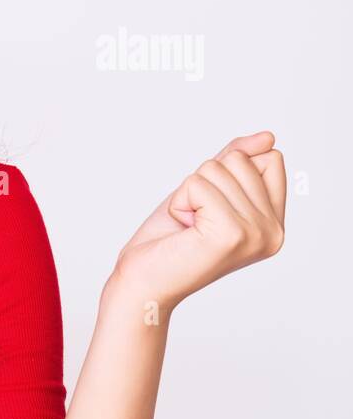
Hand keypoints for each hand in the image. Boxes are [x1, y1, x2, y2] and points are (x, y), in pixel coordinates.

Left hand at [112, 131, 286, 311]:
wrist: (143, 282)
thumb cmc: (169, 240)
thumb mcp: (205, 191)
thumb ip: (236, 161)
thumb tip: (267, 136)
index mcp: (275, 223)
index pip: (271, 159)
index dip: (229, 170)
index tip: (210, 207)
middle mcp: (274, 231)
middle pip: (240, 160)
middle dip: (204, 183)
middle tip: (194, 220)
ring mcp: (256, 234)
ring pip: (217, 168)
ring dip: (189, 194)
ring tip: (188, 226)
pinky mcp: (231, 234)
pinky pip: (198, 184)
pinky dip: (180, 202)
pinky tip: (183, 230)